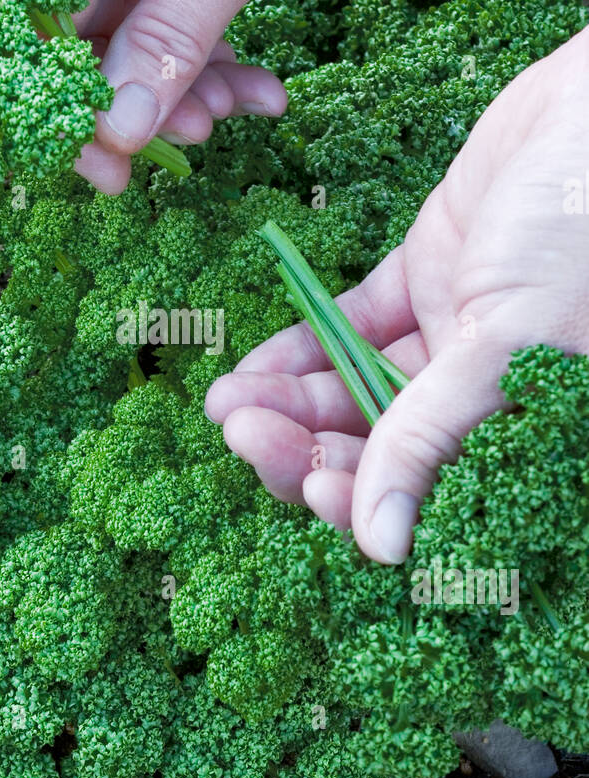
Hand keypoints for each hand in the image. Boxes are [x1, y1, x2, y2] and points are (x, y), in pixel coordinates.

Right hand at [70, 0, 489, 192]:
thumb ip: (170, 39)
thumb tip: (117, 128)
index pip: (43, 24)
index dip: (67, 104)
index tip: (106, 165)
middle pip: (91, 44)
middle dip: (143, 102)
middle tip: (193, 143)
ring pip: (146, 46)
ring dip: (193, 90)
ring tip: (243, 109)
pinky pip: (189, 28)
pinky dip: (224, 65)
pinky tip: (267, 92)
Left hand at [206, 28, 588, 562]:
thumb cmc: (581, 231)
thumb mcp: (510, 342)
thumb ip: (434, 434)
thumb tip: (380, 546)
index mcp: (517, 426)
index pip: (420, 492)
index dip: (357, 498)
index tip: (301, 479)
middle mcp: (479, 392)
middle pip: (375, 446)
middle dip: (302, 445)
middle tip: (237, 428)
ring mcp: (448, 334)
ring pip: (353, 388)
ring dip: (288, 399)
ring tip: (224, 400)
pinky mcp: (425, 277)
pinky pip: (351, 326)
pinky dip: (303, 345)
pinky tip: (254, 365)